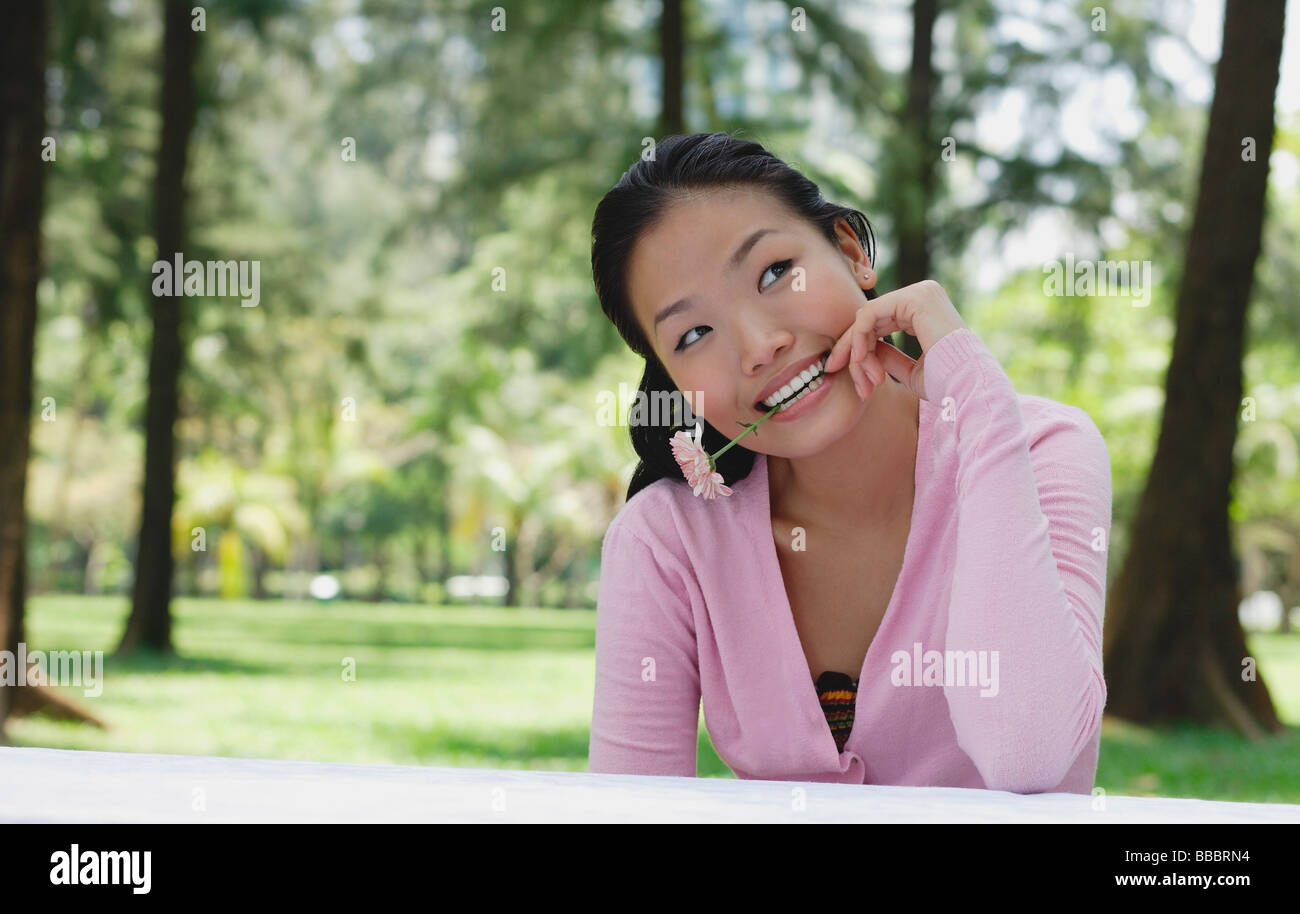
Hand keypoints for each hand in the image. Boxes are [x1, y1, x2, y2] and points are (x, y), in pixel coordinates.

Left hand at [824, 279, 966, 402]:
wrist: (966, 387)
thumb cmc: (945, 384)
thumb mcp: (909, 371)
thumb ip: (888, 357)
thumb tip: (866, 349)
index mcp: (924, 311)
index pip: (878, 322)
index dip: (856, 347)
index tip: (841, 370)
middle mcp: (923, 295)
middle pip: (869, 319)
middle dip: (850, 348)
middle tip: (833, 370)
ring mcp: (920, 293)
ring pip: (866, 318)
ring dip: (856, 351)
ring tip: (863, 380)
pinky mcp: (914, 298)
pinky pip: (869, 314)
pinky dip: (858, 337)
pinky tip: (859, 359)